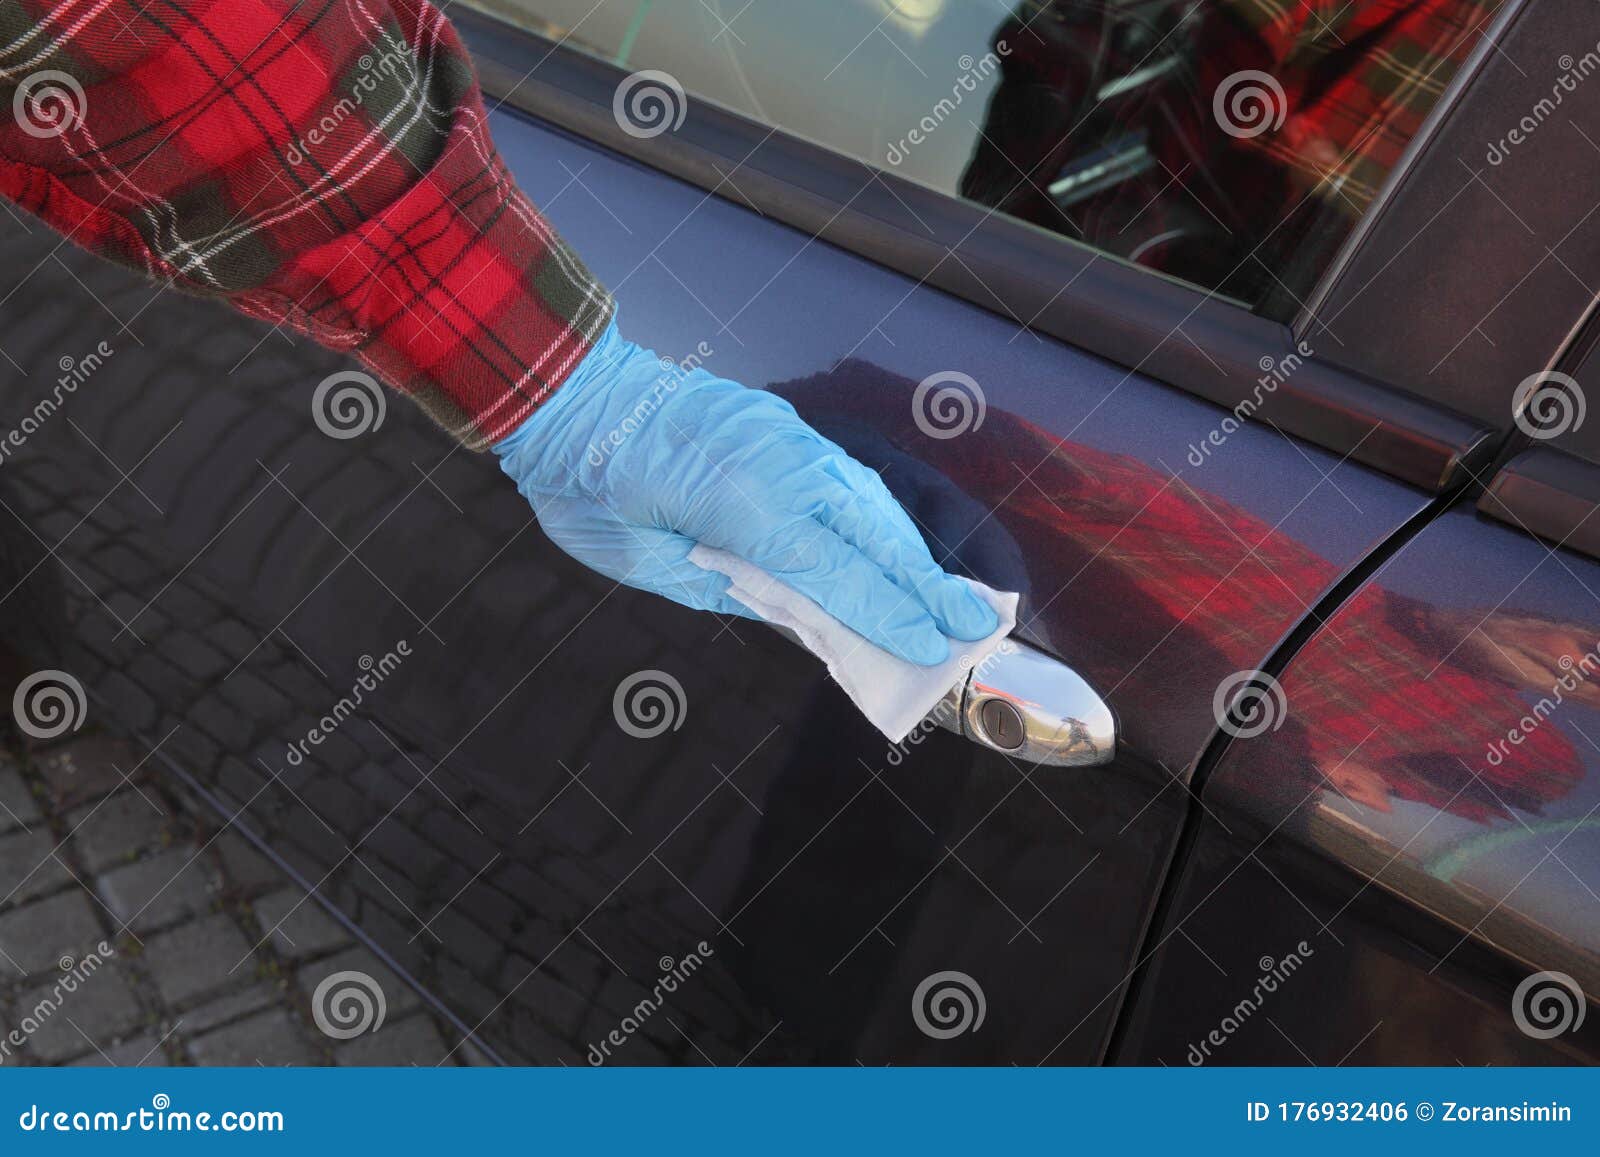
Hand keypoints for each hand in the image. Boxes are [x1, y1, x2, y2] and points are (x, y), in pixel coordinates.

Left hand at [493, 315, 998, 664]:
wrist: (570, 398)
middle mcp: (780, 468)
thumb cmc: (594, 491)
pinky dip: (877, 512)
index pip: (838, 575)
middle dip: (926, 586)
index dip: (891, 616)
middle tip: (977, 624)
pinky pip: (844, 475)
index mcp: (744, 509)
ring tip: (952, 592)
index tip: (935, 647)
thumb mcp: (654, 563)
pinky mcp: (779, 424)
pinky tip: (896, 540)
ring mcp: (785, 439)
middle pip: (873, 537)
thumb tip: (802, 613)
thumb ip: (734, 587)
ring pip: (867, 501)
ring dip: (911, 550)